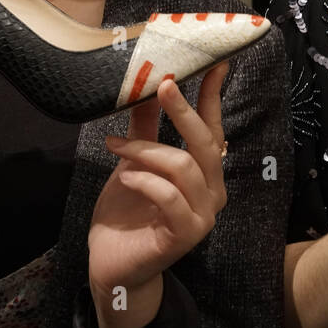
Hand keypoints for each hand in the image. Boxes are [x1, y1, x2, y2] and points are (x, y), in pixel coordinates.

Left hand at [88, 64, 228, 327]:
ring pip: (182, 165)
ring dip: (145, 150)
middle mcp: (212, 191)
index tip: (214, 63)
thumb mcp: (133, 162)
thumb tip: (144, 84)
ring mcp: (203, 215)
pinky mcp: (186, 234)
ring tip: (116, 147)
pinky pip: (168, 196)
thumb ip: (144, 129)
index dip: (213, 96)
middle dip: (184, 110)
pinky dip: (143, 179)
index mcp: (204, 173)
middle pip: (205, 142)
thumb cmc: (127, 212)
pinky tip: (124, 177)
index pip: (213, 128)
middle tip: (161, 85)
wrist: (113, 265)